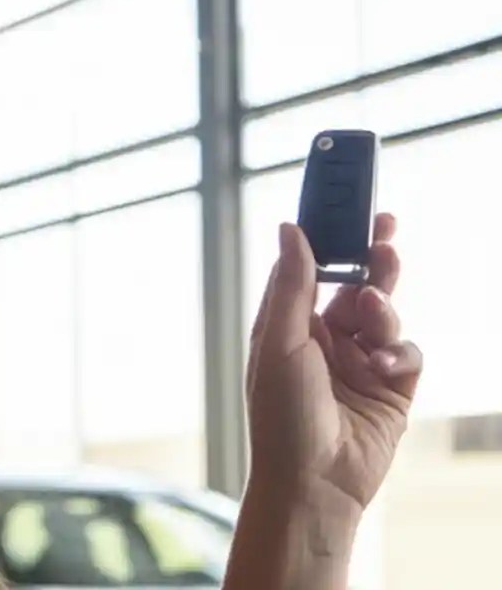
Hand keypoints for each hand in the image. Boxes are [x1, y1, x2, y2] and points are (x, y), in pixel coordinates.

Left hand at [245, 213, 422, 512]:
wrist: (313, 482)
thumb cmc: (281, 415)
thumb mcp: (279, 341)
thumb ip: (292, 285)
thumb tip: (290, 228)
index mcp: (289, 325)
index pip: (312, 269)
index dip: (329, 238)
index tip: (346, 204)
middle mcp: (325, 340)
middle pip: (357, 284)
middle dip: (373, 258)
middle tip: (385, 231)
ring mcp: (360, 363)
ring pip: (386, 314)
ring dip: (383, 309)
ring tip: (370, 312)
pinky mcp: (392, 388)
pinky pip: (407, 352)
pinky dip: (399, 353)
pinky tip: (382, 369)